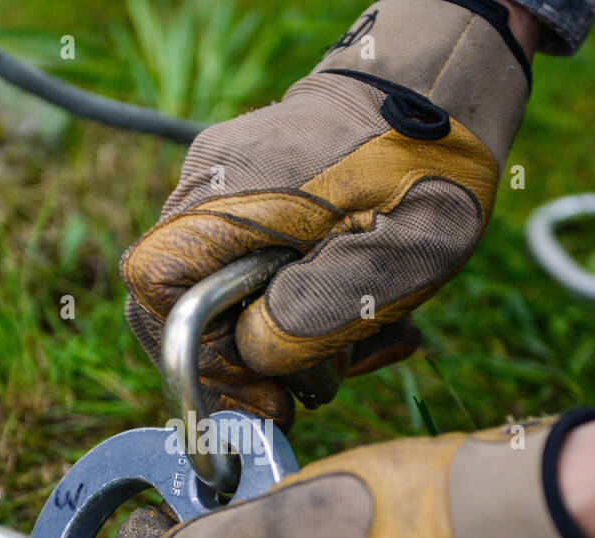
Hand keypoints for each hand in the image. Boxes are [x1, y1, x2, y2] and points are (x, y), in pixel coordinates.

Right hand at [120, 0, 534, 426]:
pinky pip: (239, 276)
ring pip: (212, 300)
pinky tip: (347, 313)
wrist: (439, 93)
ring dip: (277, 341)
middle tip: (303, 388)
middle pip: (175, 304)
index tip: (263, 379)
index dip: (195, 347)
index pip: (155, 285)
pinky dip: (289, 311)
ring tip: (351, 342)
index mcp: (234, 197)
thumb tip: (253, 353)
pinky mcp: (242, 201)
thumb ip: (318, 310)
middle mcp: (208, 188)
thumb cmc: (430, 171)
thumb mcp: (400, 255)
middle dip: (240, 360)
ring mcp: (220, 191)